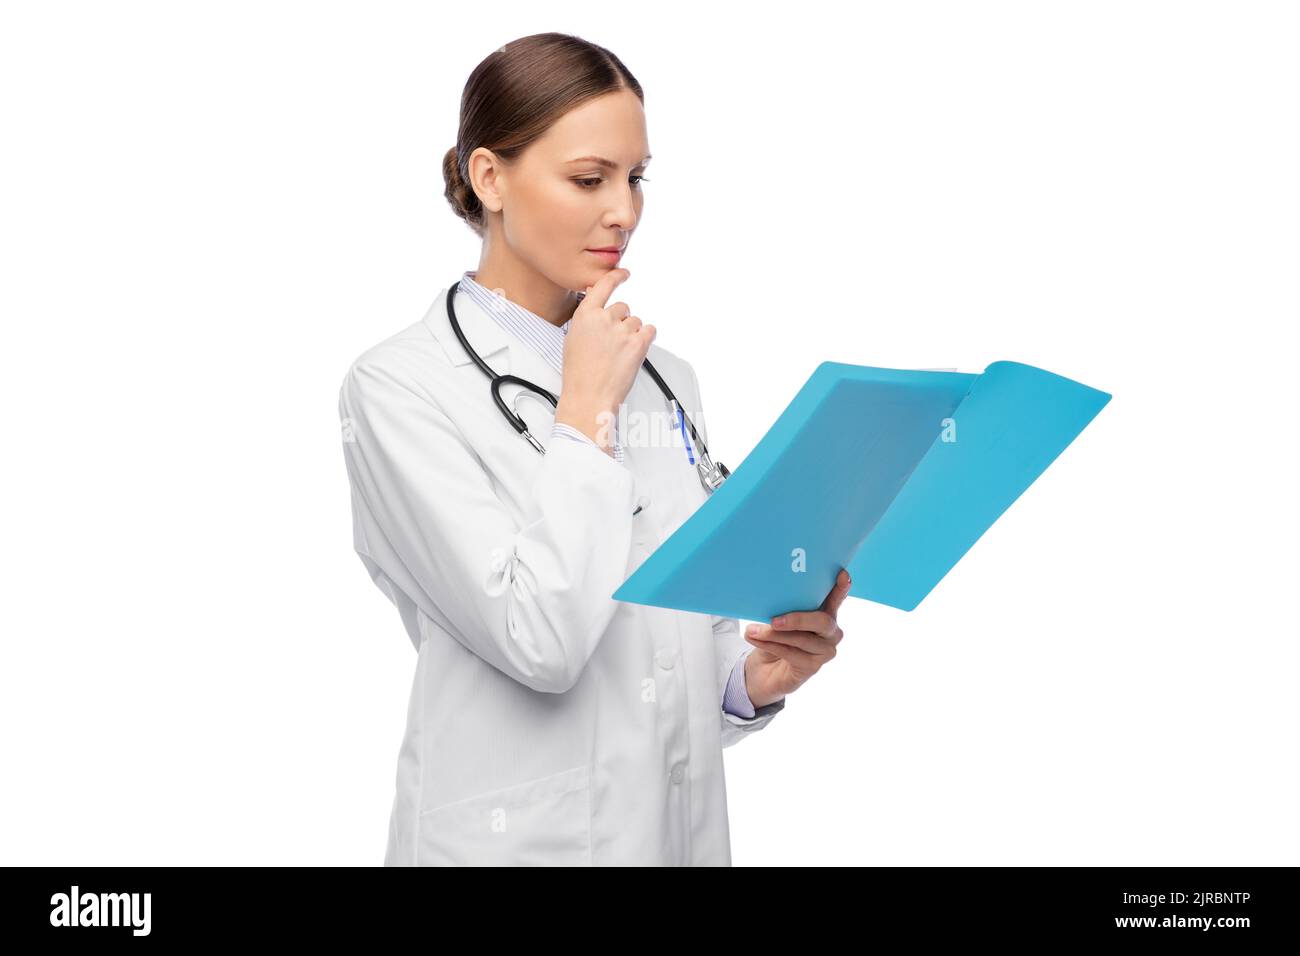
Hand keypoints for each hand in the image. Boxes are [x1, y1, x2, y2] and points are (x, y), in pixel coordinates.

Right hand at [555, 267, 655, 448]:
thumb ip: (586, 319)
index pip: (603, 285)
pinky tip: (634, 352)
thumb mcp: (573, 339)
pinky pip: (650, 330)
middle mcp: (604, 318)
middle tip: (613, 344)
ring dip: (632, 335)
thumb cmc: (579, 375)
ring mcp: (621, 330)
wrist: (589, 397)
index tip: (623, 273)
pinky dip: (646, 339)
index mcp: (585, 315)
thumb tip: (596, 304)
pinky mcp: (638, 343)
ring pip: (636, 322)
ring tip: (619, 355)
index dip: (616, 277)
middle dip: (621, 323)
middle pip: (623, 308)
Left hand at [742, 568, 850, 707]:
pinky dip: (772, 646)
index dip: (841, 588)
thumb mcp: (776, 619)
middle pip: (822, 621)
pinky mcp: (813, 667)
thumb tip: (769, 598)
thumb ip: (782, 607)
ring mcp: (825, 651)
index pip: (836, 599)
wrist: (763, 671)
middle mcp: (830, 632)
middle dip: (797, 619)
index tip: (842, 575)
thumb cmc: (774, 639)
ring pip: (803, 639)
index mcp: (824, 613)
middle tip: (774, 620)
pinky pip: (792, 654)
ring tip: (753, 631)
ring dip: (774, 635)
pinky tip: (757, 640)